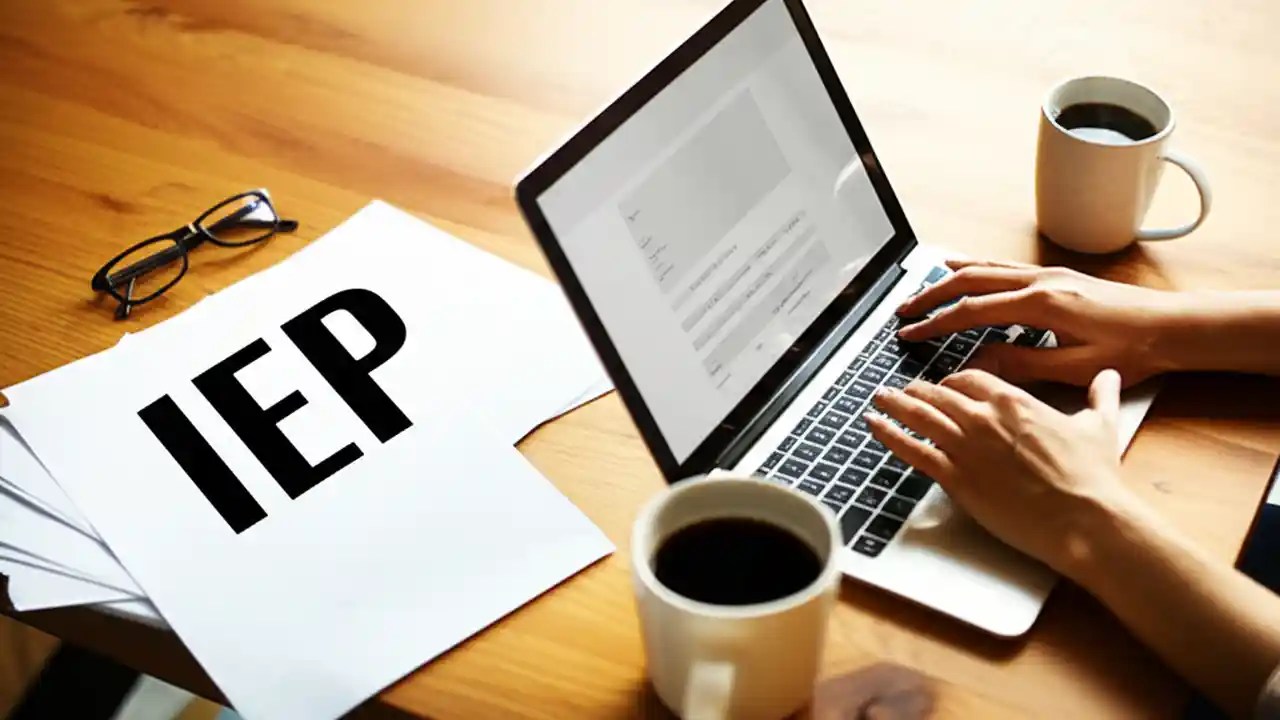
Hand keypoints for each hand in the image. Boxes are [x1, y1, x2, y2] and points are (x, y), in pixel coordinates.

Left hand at [867, 368, 1140, 578]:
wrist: (1085, 519)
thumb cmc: (1094, 477)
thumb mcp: (1101, 427)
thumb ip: (1100, 397)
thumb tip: (1109, 377)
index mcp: (1014, 401)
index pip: (971, 378)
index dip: (954, 380)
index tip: (946, 383)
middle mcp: (984, 418)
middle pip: (939, 393)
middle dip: (918, 390)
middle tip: (903, 390)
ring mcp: (966, 447)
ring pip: (919, 415)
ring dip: (894, 404)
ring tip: (879, 398)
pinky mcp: (955, 478)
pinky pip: (912, 450)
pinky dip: (889, 435)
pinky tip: (874, 425)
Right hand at [895, 258, 1175, 386]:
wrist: (1174, 327)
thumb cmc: (1134, 350)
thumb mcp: (1075, 368)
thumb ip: (1021, 364)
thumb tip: (978, 361)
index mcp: (1042, 304)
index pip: (973, 310)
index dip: (936, 323)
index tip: (910, 333)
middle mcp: (1041, 281)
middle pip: (970, 279)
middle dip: (931, 294)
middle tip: (903, 309)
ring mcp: (1049, 274)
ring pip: (985, 267)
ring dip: (949, 278)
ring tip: (922, 287)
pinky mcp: (1057, 277)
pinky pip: (1004, 266)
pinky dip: (976, 267)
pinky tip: (966, 269)